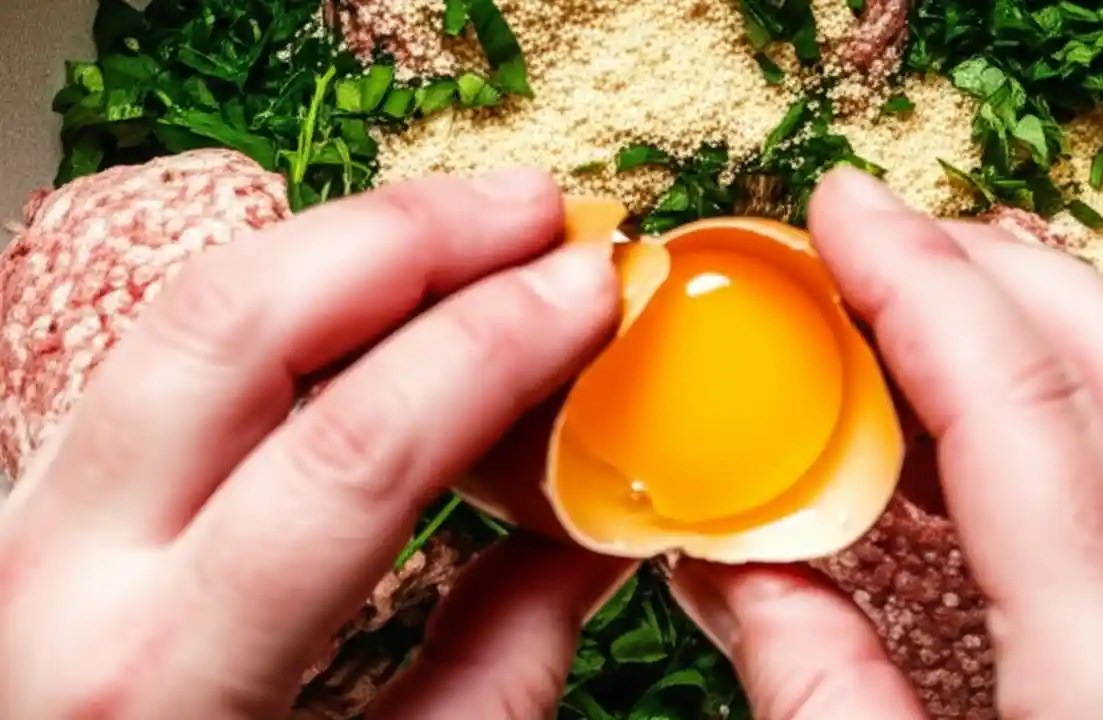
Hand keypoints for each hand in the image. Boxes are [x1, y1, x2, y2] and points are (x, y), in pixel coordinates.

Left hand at [0, 170, 638, 718]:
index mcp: (163, 675)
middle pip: (234, 327)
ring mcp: (32, 519)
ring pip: (184, 311)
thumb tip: (589, 532)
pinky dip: (290, 296)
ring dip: (347, 243)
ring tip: (474, 226)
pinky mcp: (47, 496)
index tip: (592, 289)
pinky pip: (169, 351)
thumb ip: (493, 671)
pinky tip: (378, 292)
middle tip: (536, 213)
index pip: (352, 453)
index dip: (492, 347)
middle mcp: (65, 572)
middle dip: (409, 239)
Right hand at [669, 169, 1102, 719]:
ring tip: (918, 315)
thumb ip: (817, 690)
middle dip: (995, 264)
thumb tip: (739, 570)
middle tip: (876, 246)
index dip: (918, 281)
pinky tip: (988, 432)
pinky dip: (1084, 400)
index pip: (1022, 401)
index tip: (842, 216)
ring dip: (1046, 320)